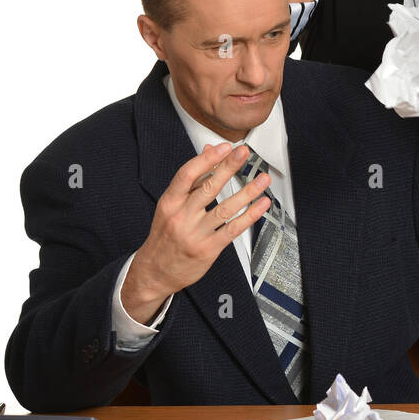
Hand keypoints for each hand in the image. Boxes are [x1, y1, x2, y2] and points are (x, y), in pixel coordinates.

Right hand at [122, 143, 270, 322]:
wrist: (154, 272)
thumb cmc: (165, 235)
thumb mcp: (170, 206)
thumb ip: (192, 180)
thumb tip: (209, 152)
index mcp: (169, 202)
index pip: (187, 175)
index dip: (207, 159)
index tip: (224, 147)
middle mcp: (182, 216)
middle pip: (208, 188)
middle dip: (228, 168)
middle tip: (244, 153)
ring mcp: (196, 234)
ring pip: (225, 208)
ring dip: (248, 192)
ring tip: (263, 178)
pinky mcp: (209, 249)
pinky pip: (233, 229)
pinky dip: (250, 216)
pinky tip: (262, 204)